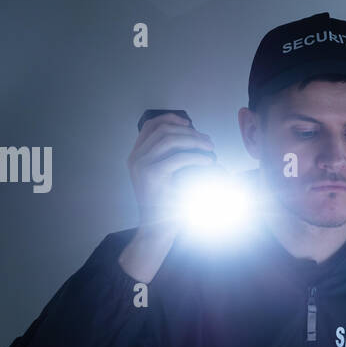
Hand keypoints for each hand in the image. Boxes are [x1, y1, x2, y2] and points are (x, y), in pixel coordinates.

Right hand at [126, 112, 217, 229]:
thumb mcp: (164, 175)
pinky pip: (178, 158)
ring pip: (170, 140)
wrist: (156, 227)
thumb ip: (169, 156)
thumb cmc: (165, 203)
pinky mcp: (152, 175)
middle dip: (189, 131)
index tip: (190, 123)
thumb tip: (191, 137)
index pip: (150, 126)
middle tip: (207, 141)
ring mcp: (141, 166)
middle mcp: (135, 158)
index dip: (171, 119)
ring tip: (210, 149)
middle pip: (163, 130)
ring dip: (195, 141)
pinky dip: (197, 156)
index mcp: (136, 155)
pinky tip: (209, 161)